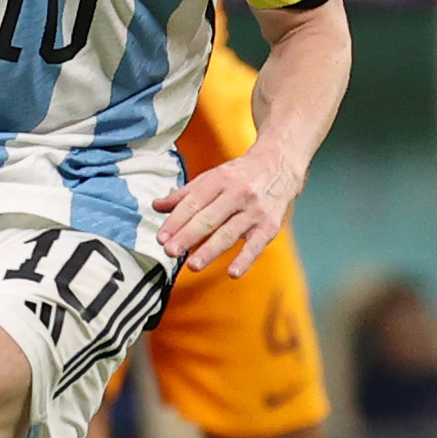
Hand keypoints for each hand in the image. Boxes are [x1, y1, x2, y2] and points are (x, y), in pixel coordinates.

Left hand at [151, 143, 304, 274]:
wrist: (279, 165)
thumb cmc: (241, 175)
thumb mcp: (212, 177)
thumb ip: (184, 194)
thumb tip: (157, 206)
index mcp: (220, 180)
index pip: (194, 202)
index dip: (176, 221)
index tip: (162, 237)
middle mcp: (238, 194)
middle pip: (209, 218)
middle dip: (188, 236)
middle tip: (170, 251)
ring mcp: (255, 211)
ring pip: (229, 233)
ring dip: (210, 250)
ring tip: (192, 265)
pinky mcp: (270, 225)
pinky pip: (256, 245)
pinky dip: (245, 260)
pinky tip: (232, 272)